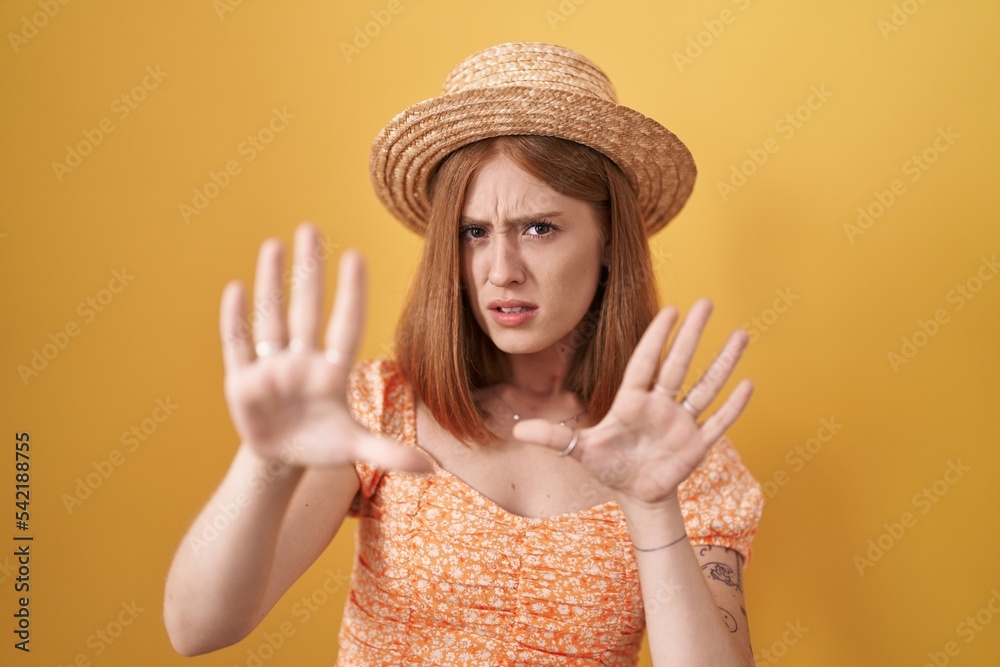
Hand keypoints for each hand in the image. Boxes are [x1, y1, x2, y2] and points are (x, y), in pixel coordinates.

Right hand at [219, 223, 429, 471]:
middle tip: (311, 227)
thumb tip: (429, 468)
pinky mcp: (243, 381)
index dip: (350, 293)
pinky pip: (238, 345)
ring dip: (271, 282)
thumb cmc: (324, 444)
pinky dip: (235, 320)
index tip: (355, 255)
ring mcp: (272, 367)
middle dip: (308, 271)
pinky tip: (236, 288)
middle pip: (306, 308)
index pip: (345, 324)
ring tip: (274, 244)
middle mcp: (303, 360)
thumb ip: (388, 453)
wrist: (282, 459)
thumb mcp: (355, 448)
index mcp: (333, 372)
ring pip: (271, 317)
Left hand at [513, 299, 752, 507]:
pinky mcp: (696, 445)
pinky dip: (732, 406)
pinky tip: (748, 384)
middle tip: (707, 302)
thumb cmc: (609, 465)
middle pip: (679, 363)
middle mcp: (660, 405)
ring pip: (704, 386)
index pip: (646, 361)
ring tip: (741, 333)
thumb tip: (517, 432)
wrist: (636, 494)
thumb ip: (553, 438)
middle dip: (693, 334)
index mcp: (632, 401)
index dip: (657, 336)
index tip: (671, 309)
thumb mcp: (580, 451)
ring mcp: (681, 423)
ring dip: (723, 362)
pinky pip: (717, 422)